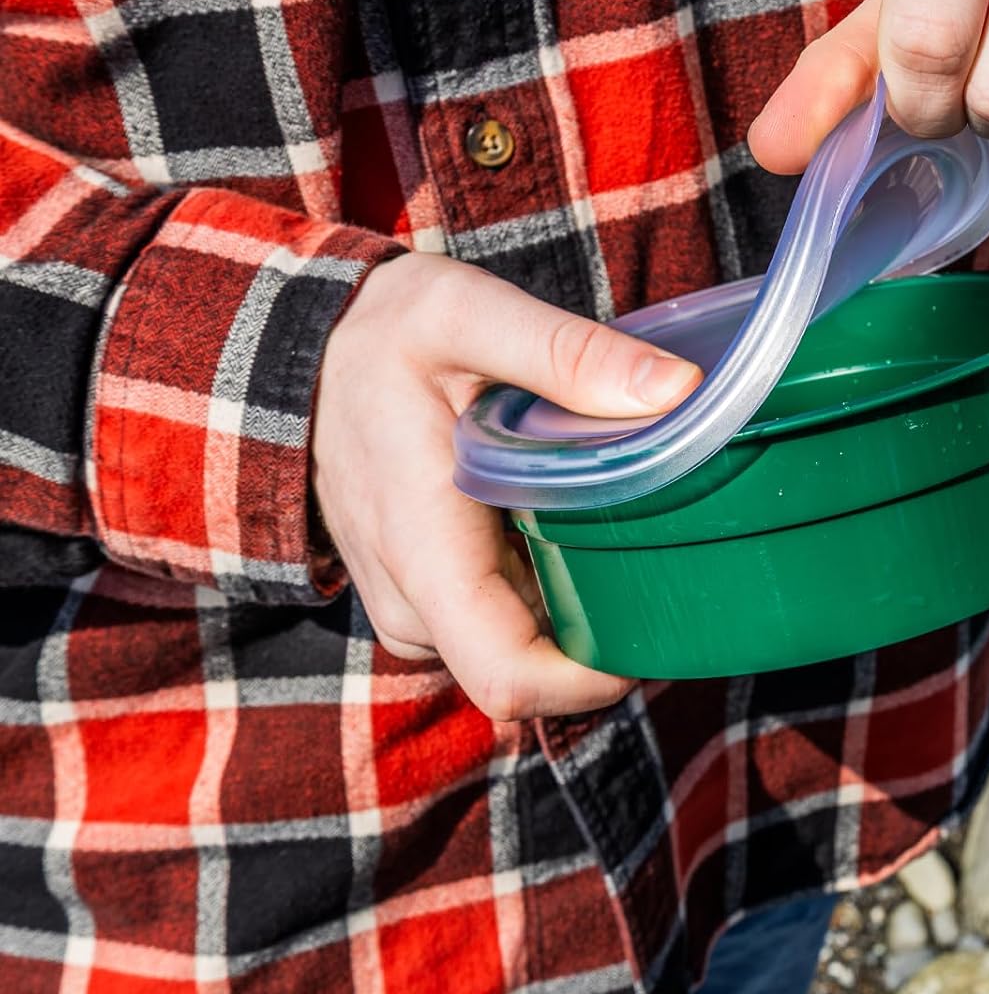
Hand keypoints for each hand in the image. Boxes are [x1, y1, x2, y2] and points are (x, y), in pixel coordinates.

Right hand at [312, 254, 700, 720]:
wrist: (305, 349)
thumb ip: (567, 353)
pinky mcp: (427, 594)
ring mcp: (417, 606)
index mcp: (425, 554)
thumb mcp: (468, 314)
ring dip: (583, 603)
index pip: (510, 678)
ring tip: (620, 518)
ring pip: (524, 644)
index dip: (595, 679)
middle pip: (534, 668)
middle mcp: (415, 603)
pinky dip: (552, 584)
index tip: (660, 621)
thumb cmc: (379, 330)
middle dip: (609, 629)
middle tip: (668, 545)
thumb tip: (677, 389)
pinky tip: (574, 518)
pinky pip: (504, 617)